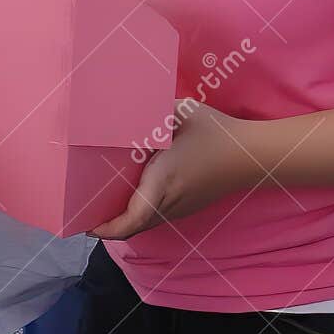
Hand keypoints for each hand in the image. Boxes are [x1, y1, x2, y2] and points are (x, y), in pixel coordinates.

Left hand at [91, 102, 262, 239]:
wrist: (253, 155)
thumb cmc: (217, 132)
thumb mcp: (182, 112)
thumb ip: (152, 109)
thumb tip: (122, 104)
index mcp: (164, 181)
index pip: (133, 217)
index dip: (108, 228)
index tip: (87, 225)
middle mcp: (170, 202)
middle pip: (133, 228)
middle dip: (105, 228)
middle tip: (81, 215)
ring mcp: (180, 209)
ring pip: (144, 225)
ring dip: (120, 223)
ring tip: (97, 211)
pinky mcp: (187, 208)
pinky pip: (155, 219)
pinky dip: (136, 217)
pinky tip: (124, 204)